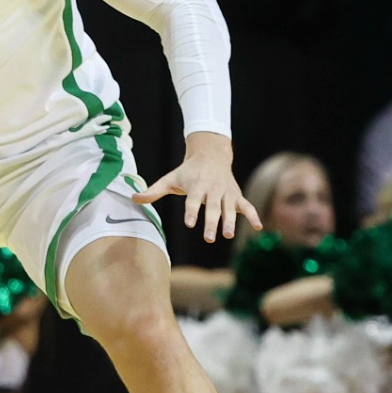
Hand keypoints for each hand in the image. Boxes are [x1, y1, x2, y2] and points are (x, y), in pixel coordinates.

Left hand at [134, 132, 258, 243]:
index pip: (193, 200)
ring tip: (228, 235)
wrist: (211, 155)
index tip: (189, 223)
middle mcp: (212, 189)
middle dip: (211, 222)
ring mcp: (226, 193)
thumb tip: (133, 198)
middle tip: (209, 237)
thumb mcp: (170, 178)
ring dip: (230, 221)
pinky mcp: (236, 195)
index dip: (192, 211)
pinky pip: (247, 206)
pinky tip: (259, 228)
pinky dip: (253, 215)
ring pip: (229, 208)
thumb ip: (153, 191)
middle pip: (212, 207)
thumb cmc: (187, 171)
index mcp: (196, 186)